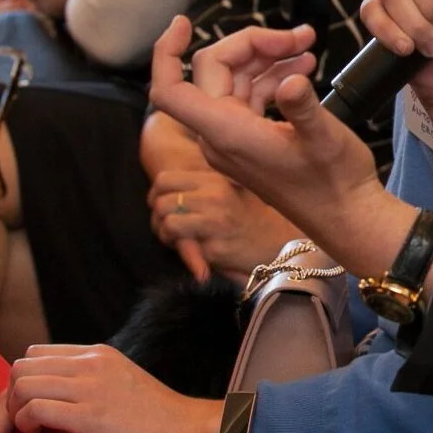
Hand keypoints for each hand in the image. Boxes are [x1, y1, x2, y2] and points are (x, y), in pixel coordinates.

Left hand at [0, 344, 222, 432]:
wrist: (186, 430)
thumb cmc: (155, 416)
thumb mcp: (120, 382)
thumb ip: (87, 380)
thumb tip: (49, 397)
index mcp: (97, 353)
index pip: (36, 354)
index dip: (20, 383)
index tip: (20, 409)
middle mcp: (91, 363)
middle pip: (22, 366)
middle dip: (9, 398)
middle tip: (19, 424)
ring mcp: (90, 387)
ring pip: (22, 383)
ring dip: (15, 412)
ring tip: (32, 430)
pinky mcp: (90, 415)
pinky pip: (35, 408)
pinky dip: (26, 423)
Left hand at [148, 17, 416, 275]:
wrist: (345, 217)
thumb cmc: (334, 183)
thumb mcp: (325, 140)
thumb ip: (304, 108)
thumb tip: (291, 80)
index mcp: (226, 133)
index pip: (170, 90)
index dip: (167, 53)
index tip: (183, 23)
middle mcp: (221, 135)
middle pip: (213, 70)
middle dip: (252, 44)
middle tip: (301, 37)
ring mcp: (234, 138)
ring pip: (234, 80)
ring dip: (267, 58)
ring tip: (307, 47)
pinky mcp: (251, 140)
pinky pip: (249, 96)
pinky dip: (272, 76)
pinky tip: (302, 68)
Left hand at [149, 167, 302, 282]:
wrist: (278, 243)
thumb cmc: (250, 215)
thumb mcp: (230, 187)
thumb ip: (202, 182)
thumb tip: (163, 184)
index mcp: (214, 180)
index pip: (164, 180)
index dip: (155, 194)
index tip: (158, 204)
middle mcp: (213, 198)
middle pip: (162, 203)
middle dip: (157, 218)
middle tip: (165, 226)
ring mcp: (214, 223)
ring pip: (168, 224)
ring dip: (166, 235)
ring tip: (177, 239)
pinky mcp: (214, 248)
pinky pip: (184, 248)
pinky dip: (183, 251)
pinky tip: (193, 251)